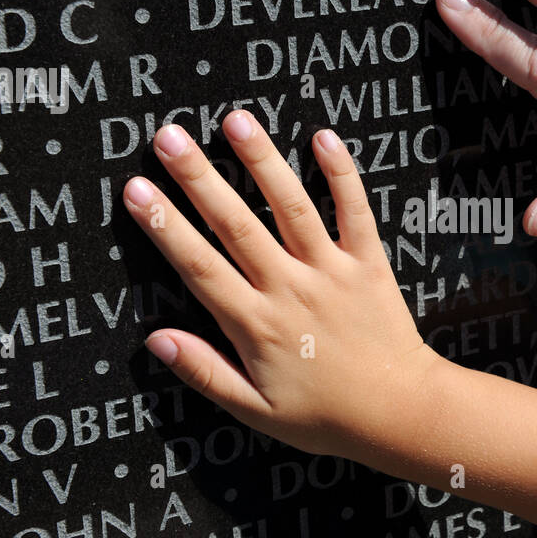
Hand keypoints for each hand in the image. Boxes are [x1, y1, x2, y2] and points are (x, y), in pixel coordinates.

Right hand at [122, 114, 440, 458]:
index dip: (165, 226)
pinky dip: (342, 174)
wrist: (400, 413)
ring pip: (292, 207)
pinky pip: (355, 212)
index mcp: (256, 325)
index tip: (136, 189)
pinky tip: (324, 136)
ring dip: (262, 161)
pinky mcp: (369, 264)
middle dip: (199, 178)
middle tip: (168, 136)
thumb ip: (205, 372)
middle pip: (237, 225)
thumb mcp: (255, 411)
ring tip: (236, 120)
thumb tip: (155, 339)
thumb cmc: (325, 417)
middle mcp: (290, 289)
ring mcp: (331, 272)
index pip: (199, 266)